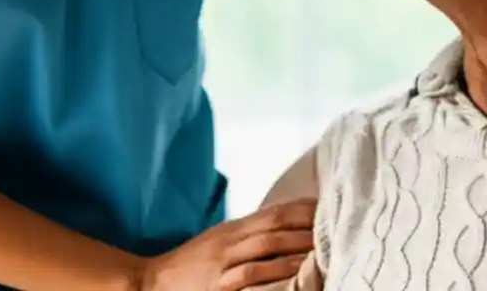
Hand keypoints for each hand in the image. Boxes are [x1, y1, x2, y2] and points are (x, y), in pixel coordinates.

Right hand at [142, 199, 315, 290]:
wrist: (151, 283)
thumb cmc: (191, 265)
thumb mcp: (219, 241)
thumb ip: (249, 234)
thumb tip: (286, 227)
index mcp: (233, 230)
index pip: (274, 212)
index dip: (302, 208)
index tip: (328, 205)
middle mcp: (230, 243)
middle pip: (273, 229)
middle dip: (305, 227)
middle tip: (335, 227)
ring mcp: (224, 266)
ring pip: (264, 252)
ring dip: (294, 251)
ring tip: (321, 252)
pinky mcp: (219, 288)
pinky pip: (248, 281)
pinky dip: (272, 278)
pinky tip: (292, 279)